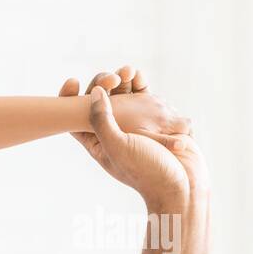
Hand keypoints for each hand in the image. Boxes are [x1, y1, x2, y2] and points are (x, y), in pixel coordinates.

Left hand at [69, 77, 208, 202]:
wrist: (184, 182)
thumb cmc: (147, 170)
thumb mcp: (117, 145)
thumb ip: (101, 120)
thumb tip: (93, 92)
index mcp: (96, 142)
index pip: (74, 119)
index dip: (68, 99)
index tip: (72, 82)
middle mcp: (113, 132)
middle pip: (98, 102)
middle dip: (102, 84)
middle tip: (112, 79)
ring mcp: (134, 124)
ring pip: (121, 96)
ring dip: (121, 80)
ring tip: (126, 72)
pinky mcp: (154, 118)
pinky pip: (142, 96)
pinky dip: (139, 83)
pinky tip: (138, 75)